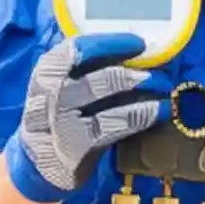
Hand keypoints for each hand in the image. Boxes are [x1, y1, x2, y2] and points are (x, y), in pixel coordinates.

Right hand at [3, 33, 171, 202]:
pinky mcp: (77, 147)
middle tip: (160, 73)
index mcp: (47, 70)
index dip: (111, 44)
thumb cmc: (60, 112)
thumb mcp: (62, 84)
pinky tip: (161, 112)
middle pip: (98, 77)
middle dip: (134, 73)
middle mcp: (51, 94)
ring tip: (166, 90)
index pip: (77, 49)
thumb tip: (139, 50)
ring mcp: (62, 122)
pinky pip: (115, 126)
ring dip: (144, 93)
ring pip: (109, 100)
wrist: (38, 160)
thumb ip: (90, 67)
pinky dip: (142, 116)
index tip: (139, 43)